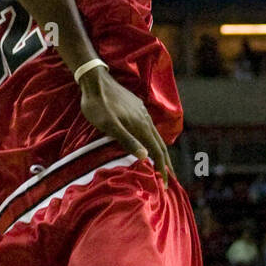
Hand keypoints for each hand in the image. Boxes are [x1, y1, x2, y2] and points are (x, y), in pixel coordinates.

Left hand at [78, 66, 172, 186]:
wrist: (94, 79)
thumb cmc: (98, 105)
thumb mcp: (108, 125)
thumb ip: (127, 140)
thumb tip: (145, 157)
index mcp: (141, 125)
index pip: (157, 152)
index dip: (163, 169)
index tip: (167, 186)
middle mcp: (145, 119)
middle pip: (161, 145)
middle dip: (166, 164)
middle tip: (171, 182)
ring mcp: (142, 112)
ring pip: (155, 135)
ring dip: (160, 152)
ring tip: (162, 166)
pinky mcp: (136, 107)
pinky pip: (149, 127)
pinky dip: (153, 140)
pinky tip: (149, 143)